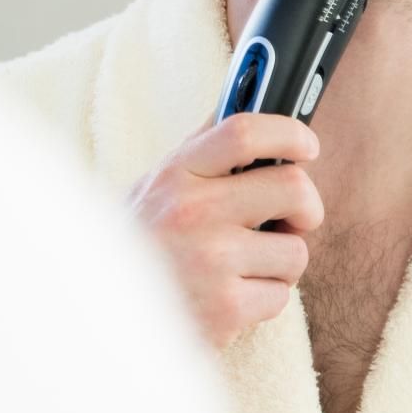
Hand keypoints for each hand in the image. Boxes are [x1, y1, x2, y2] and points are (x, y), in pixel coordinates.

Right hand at [126, 113, 324, 349]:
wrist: (103, 315)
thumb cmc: (143, 245)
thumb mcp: (157, 186)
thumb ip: (203, 150)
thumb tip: (247, 97)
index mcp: (177, 173)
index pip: (244, 132)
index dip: (290, 133)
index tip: (308, 145)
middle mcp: (193, 211)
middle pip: (293, 187)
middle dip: (307, 208)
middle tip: (294, 219)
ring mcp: (211, 259)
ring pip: (295, 249)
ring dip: (280, 263)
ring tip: (243, 267)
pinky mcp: (225, 307)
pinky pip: (280, 295)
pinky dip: (263, 300)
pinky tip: (229, 299)